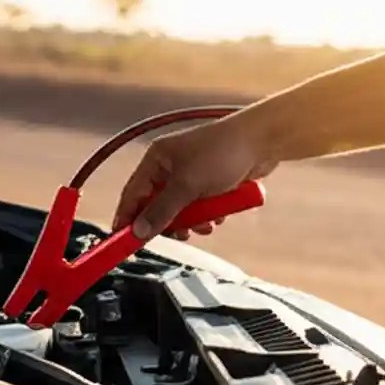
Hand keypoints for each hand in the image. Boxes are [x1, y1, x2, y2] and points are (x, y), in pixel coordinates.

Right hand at [112, 118, 276, 240]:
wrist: (262, 142)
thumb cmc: (222, 153)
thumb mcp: (187, 186)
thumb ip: (162, 211)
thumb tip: (139, 232)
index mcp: (157, 159)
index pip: (133, 194)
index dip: (127, 219)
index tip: (122, 242)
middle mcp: (170, 167)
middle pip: (157, 206)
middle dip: (170, 222)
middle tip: (180, 233)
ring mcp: (191, 175)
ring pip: (181, 211)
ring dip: (193, 221)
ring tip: (206, 223)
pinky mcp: (209, 184)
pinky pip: (200, 208)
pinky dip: (208, 215)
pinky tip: (219, 215)